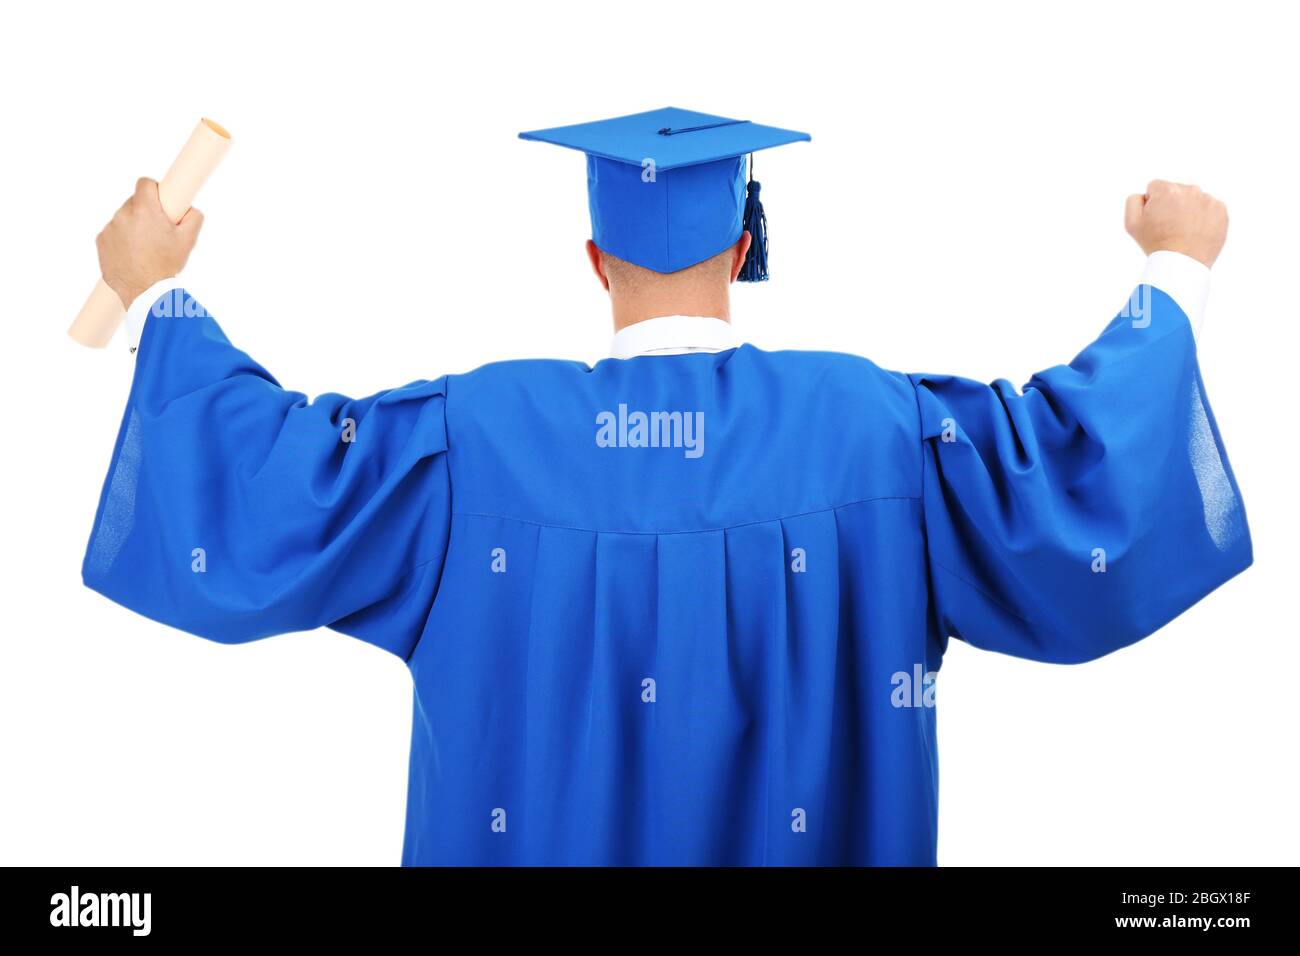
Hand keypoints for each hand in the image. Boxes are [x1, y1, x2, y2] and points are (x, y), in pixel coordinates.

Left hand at [96, 178, 203, 307]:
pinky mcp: (100, 241)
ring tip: (145, 248)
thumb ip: (194, 218)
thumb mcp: (188, 241)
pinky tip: (132, 255)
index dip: (154, 189)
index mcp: (145, 209)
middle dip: (145, 212)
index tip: (159, 199)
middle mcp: (123, 214)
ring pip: (123, 219)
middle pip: (134, 203)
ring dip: (133, 227)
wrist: (144, 291)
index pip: (144, 183)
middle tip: (156, 231)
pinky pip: (112, 234)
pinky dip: (121, 240)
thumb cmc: (166, 265)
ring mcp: (110, 228)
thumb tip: (191, 210)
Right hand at [1125, 180, 1227, 268]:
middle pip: (1176, 191)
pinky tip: (1195, 232)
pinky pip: (1209, 209)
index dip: (1152, 204)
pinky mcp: (1221, 211)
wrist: (1183, 264)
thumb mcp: (1131, 224)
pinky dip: (1203, 218)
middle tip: (1169, 227)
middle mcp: (1190, 190)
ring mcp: (1208, 200)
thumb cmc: (1156, 245)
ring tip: (1183, 231)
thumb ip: (1133, 200)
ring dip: (1188, 210)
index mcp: (1168, 190)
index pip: (1155, 187)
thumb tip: (1145, 195)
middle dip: (1171, 205)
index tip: (1155, 220)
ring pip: (1193, 200)